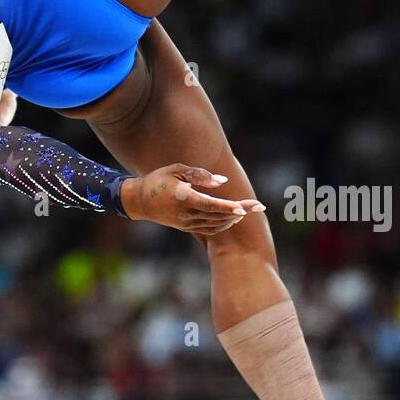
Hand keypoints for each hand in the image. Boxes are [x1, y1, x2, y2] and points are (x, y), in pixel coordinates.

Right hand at [120, 166, 263, 236]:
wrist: (139, 201)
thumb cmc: (158, 180)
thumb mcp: (176, 169)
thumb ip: (199, 175)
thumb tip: (222, 182)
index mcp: (183, 198)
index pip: (210, 205)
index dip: (228, 207)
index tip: (244, 208)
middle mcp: (186, 214)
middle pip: (218, 215)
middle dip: (241, 211)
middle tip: (260, 206)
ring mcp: (186, 223)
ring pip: (216, 224)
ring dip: (233, 218)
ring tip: (249, 209)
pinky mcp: (186, 227)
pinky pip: (209, 230)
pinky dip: (223, 225)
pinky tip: (232, 218)